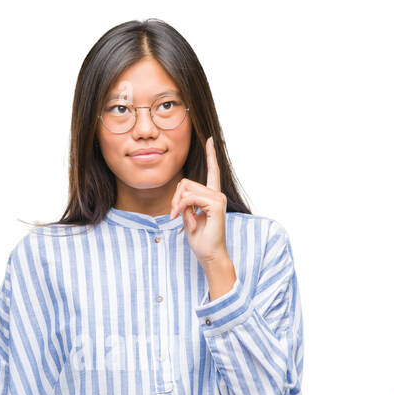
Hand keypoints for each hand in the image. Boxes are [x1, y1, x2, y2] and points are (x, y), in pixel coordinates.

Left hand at [169, 136, 227, 264]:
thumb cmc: (200, 238)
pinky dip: (183, 209)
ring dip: (178, 205)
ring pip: (186, 190)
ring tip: (184, 220)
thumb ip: (185, 202)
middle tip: (175, 214)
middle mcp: (217, 194)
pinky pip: (191, 198)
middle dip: (175, 198)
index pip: (212, 171)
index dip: (211, 155)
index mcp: (212, 195)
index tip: (211, 140)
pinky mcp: (216, 205)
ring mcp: (218, 198)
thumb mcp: (188, 216)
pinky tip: (188, 221)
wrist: (209, 254)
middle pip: (186, 182)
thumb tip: (182, 194)